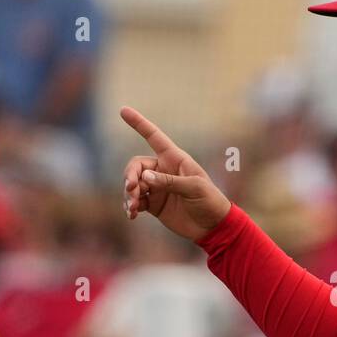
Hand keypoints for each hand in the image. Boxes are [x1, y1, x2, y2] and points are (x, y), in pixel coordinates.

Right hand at [119, 105, 230, 240]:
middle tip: (131, 190)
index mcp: (175, 158)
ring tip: (132, 207)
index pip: (153, 136)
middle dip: (130, 176)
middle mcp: (163, 170)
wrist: (213, 226)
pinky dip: (131, 206)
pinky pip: (135, 201)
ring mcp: (157, 187)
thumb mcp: (194, 188)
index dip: (139, 123)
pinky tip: (132, 215)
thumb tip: (144, 176)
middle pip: (136, 166)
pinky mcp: (153, 204)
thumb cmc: (210, 201)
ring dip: (128, 194)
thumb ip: (170, 182)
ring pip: (133, 184)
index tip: (123, 110)